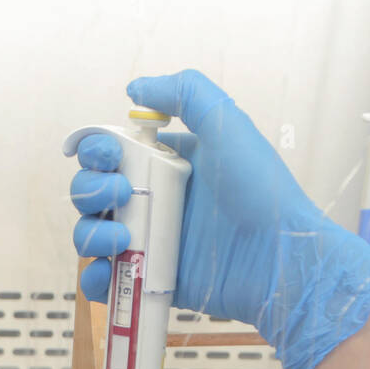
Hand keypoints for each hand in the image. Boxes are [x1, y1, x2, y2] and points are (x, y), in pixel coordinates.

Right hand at [68, 70, 369, 368]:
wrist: (279, 257)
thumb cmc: (261, 192)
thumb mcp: (228, 125)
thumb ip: (185, 92)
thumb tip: (134, 87)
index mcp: (165, 166)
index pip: (108, 154)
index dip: (95, 152)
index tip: (110, 157)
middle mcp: (152, 202)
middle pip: (91, 193)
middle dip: (91, 191)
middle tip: (122, 196)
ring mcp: (148, 243)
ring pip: (90, 235)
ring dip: (91, 234)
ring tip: (122, 239)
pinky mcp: (150, 279)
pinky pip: (103, 280)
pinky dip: (94, 279)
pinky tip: (106, 272)